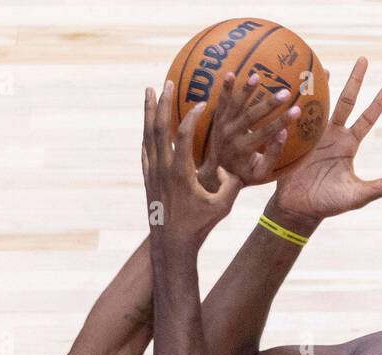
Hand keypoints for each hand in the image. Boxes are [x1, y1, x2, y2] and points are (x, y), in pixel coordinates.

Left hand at [143, 81, 240, 249]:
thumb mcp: (222, 206)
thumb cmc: (199, 226)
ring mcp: (152, 173)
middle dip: (164, 103)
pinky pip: (145, 150)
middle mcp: (162, 168)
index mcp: (180, 172)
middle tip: (167, 83)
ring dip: (150, 112)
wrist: (171, 244)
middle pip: (159, 128)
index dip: (193, 116)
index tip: (202, 103)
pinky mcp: (148, 178)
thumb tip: (235, 167)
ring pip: (148, 136)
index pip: (183, 134)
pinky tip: (148, 124)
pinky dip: (147, 133)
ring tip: (150, 91)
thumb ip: (232, 184)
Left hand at [196, 71, 297, 191]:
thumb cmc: (244, 173)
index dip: (281, 121)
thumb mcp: (260, 174)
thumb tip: (283, 134)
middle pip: (251, 116)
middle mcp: (231, 136)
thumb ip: (272, 156)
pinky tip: (229, 74)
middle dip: (269, 104)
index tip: (298, 110)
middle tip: (286, 92)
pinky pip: (221, 102)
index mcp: (243, 149)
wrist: (216, 172)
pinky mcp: (218, 119)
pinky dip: (224, 89)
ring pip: (235, 106)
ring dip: (246, 90)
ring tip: (257, 76)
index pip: (265, 133)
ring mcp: (223, 126)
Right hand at [269, 58, 381, 224]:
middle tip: (364, 58)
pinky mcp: (295, 140)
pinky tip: (297, 84)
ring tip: (327, 64)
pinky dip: (299, 100)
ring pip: (321, 104)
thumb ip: (379, 187)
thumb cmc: (328, 204)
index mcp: (348, 146)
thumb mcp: (356, 196)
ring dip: (324, 84)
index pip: (367, 119)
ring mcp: (313, 136)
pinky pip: (298, 116)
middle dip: (355, 80)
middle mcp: (333, 136)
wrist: (297, 210)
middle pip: (346, 102)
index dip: (378, 103)